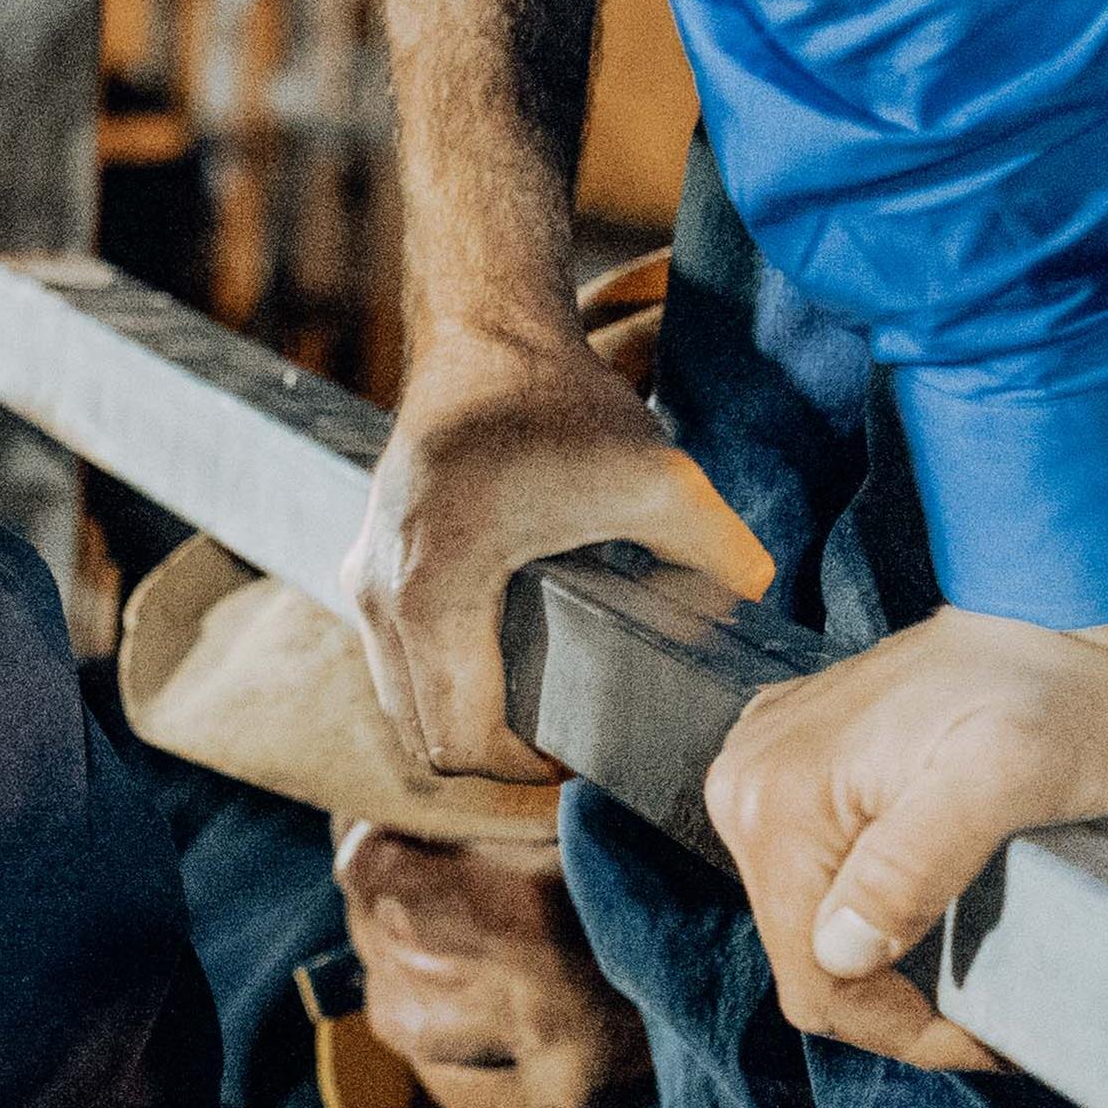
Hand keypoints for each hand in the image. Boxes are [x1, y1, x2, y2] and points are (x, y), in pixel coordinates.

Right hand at [350, 325, 774, 783]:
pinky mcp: (362, 567)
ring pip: (404, 703)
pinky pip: (396, 660)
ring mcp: (359, 585)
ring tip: (540, 696)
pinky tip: (506, 649)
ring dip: (467, 715)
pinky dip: (445, 676)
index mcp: (432, 599)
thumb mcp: (663, 482)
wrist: (485, 337)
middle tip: (567, 731)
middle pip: (424, 737)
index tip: (581, 747)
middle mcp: (376, 601)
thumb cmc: (556, 406)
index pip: (461, 743)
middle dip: (497, 751)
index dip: (526, 770)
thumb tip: (748, 620)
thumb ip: (717, 560)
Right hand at [700, 596, 1107, 1071]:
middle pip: (807, 955)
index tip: (994, 1036)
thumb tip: (842, 951)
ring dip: (886, 954)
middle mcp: (747, 787)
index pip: (816, 979)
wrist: (1071, 604)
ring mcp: (763, 772)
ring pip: (810, 920)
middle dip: (897, 997)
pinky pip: (813, 870)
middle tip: (994, 1006)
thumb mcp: (1008, 780)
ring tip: (972, 957)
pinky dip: (872, 903)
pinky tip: (933, 900)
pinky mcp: (793, 764)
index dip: (904, 1030)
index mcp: (780, 803)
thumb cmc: (1062, 692)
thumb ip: (915, 864)